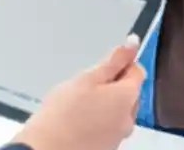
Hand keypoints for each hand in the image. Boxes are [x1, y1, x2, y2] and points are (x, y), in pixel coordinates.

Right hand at [11, 35, 146, 149]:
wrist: (46, 149)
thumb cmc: (62, 116)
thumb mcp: (87, 78)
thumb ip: (114, 60)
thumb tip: (132, 43)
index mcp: (127, 97)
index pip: (138, 71)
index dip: (122, 63)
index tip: (107, 64)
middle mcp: (129, 118)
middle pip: (129, 93)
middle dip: (112, 86)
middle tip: (87, 86)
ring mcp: (119, 136)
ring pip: (118, 111)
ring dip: (105, 105)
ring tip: (78, 106)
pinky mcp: (107, 147)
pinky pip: (108, 128)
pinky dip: (98, 122)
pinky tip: (78, 122)